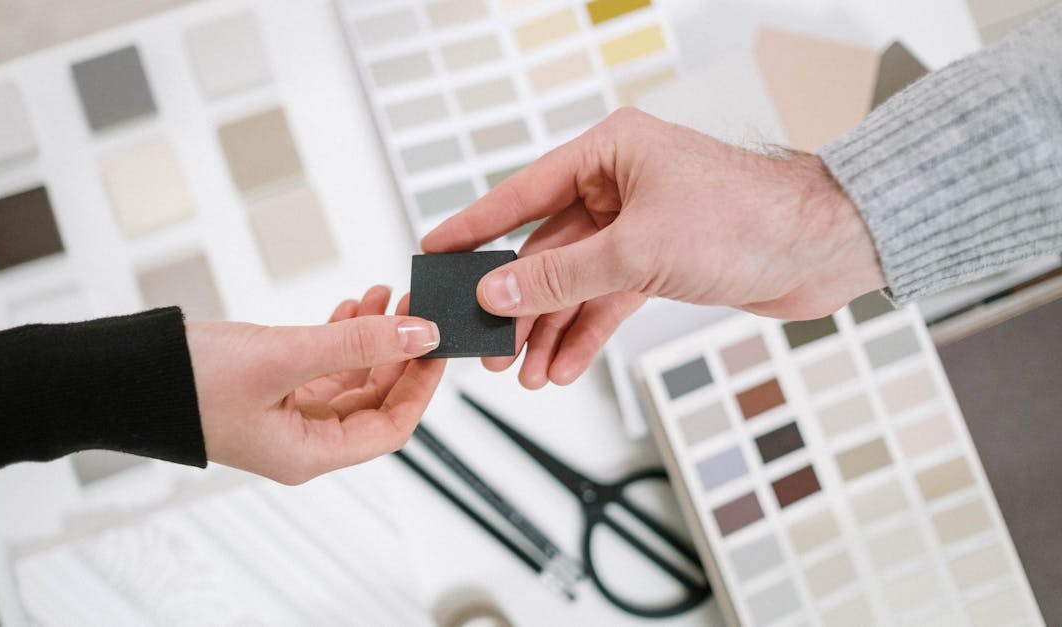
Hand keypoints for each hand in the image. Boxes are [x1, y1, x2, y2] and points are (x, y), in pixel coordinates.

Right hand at [186, 286, 445, 483]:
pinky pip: (324, 365)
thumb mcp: (284, 356)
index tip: (439, 346)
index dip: (421, 386)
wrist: (122, 374)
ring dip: (372, 337)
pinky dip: (342, 335)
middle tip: (414, 308)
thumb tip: (418, 335)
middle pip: (375, 400)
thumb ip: (356, 344)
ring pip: (351, 377)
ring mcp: (286, 415)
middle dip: (399, 352)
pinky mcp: (272, 390)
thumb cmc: (187, 382)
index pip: (390, 427)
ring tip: (385, 296)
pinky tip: (353, 307)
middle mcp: (302, 440)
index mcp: (308, 452)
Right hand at [422, 108, 884, 388]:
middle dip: (520, 303)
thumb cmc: (750, 218)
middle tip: (488, 342)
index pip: (523, 193)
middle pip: (547, 249)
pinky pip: (609, 300)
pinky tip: (564, 365)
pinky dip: (587, 333)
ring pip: (577, 282)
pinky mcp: (662, 262)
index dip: (476, 226)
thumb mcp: (637, 252)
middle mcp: (621, 185)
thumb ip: (561, 276)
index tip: (436, 248)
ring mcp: (641, 226)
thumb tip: (501, 290)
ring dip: (551, 329)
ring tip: (525, 370)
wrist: (826, 250)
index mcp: (610, 153)